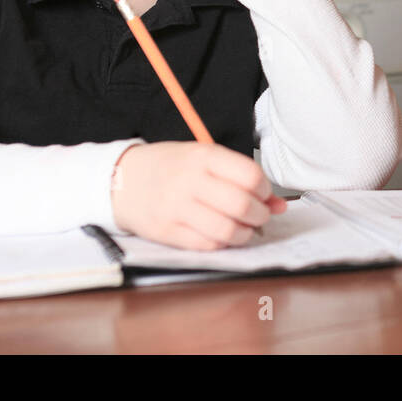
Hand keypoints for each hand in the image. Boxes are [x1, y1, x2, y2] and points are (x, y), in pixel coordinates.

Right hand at [110, 142, 287, 248]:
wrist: (121, 179)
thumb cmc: (170, 167)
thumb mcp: (203, 159)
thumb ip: (240, 177)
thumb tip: (280, 204)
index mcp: (203, 156)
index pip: (250, 175)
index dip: (265, 190)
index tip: (263, 194)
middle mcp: (190, 180)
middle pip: (241, 205)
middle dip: (260, 215)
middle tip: (259, 215)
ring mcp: (176, 207)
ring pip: (227, 230)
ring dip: (245, 234)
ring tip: (244, 229)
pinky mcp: (167, 231)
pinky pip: (207, 245)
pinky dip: (223, 243)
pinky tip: (223, 236)